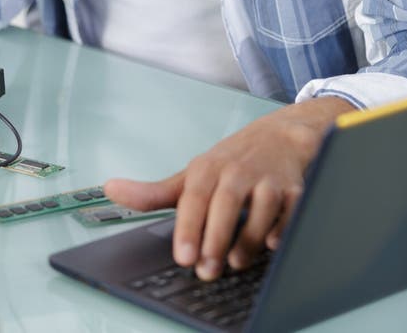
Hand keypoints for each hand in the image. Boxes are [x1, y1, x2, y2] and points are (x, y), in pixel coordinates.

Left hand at [104, 96, 354, 279]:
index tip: (184, 256)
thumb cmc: (231, 163)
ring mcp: (268, 177)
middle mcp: (237, 170)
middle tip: (207, 269)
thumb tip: (110, 189)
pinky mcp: (296, 187)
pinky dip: (284, 228)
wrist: (281, 136)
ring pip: (261, 209)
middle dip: (216, 238)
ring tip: (236, 260)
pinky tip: (274, 242)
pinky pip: (292, 210)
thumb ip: (154, 192)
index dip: (188, 227)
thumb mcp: (192, 175)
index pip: (194, 196)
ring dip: (249, 239)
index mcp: (208, 168)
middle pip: (226, 202)